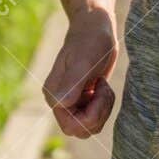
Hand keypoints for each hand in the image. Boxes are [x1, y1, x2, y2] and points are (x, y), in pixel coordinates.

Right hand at [42, 8, 117, 137]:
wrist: (95, 28)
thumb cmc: (90, 41)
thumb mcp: (85, 61)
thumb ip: (73, 83)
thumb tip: (62, 104)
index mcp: (54, 95)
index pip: (73, 126)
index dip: (92, 115)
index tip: (98, 89)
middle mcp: (59, 101)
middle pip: (81, 130)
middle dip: (99, 114)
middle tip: (103, 89)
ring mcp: (70, 100)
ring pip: (90, 125)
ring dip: (103, 109)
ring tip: (103, 85)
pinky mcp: (82, 98)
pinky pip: (95, 115)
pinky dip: (104, 104)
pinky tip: (102, 85)